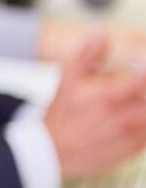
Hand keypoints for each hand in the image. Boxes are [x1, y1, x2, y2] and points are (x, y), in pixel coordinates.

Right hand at [44, 33, 145, 179]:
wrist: (51, 153)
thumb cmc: (60, 116)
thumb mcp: (67, 79)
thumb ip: (86, 55)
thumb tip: (98, 35)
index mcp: (111, 96)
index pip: (144, 79)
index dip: (145, 71)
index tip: (142, 68)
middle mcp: (125, 117)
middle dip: (145, 88)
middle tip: (137, 86)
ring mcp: (131, 135)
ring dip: (145, 106)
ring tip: (134, 101)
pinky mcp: (133, 149)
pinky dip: (145, 123)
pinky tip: (136, 115)